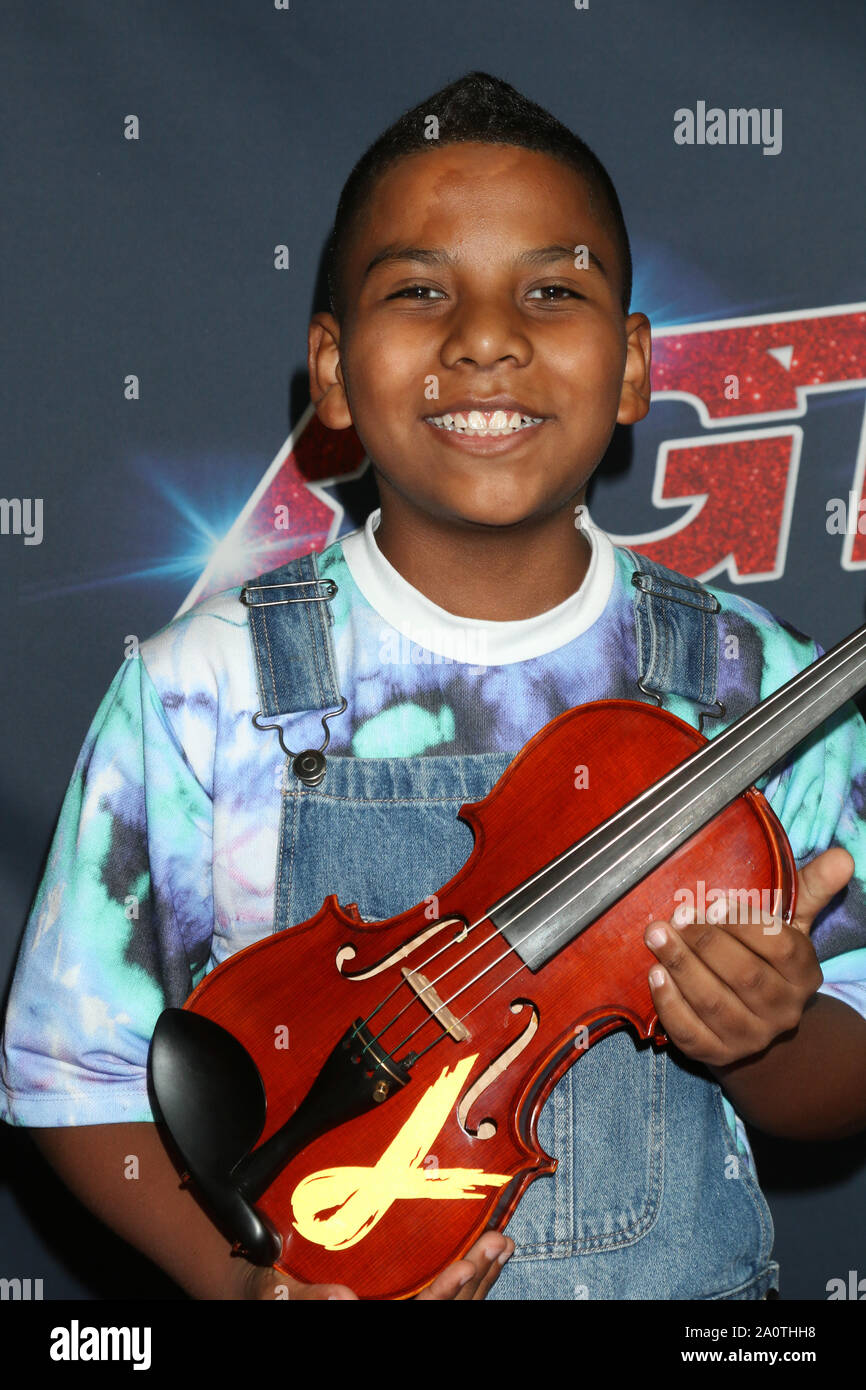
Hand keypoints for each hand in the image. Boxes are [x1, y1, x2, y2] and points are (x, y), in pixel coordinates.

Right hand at [241, 1231, 513, 1300]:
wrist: (264, 1294)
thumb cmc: (267, 1290)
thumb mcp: (275, 1293)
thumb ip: (307, 1299)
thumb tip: (341, 1300)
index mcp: (367, 1318)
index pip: (416, 1313)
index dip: (443, 1292)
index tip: (466, 1264)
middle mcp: (390, 1318)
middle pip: (446, 1311)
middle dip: (476, 1278)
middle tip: (499, 1241)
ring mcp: (400, 1310)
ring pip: (454, 1306)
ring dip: (482, 1277)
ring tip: (502, 1242)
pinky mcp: (405, 1302)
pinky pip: (445, 1297)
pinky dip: (471, 1278)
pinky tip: (486, 1254)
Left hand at [643, 847, 853, 1067]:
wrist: (752, 1017)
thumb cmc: (764, 956)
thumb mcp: (788, 924)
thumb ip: (810, 889)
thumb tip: (842, 857)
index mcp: (803, 974)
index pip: (778, 947)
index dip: (744, 924)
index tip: (713, 901)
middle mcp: (783, 1010)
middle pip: (744, 976)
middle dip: (705, 943)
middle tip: (675, 915)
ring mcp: (750, 1037)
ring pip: (714, 1004)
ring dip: (682, 967)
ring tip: (656, 935)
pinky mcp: (717, 1054)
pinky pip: (691, 1033)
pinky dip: (670, 1004)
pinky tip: (655, 974)